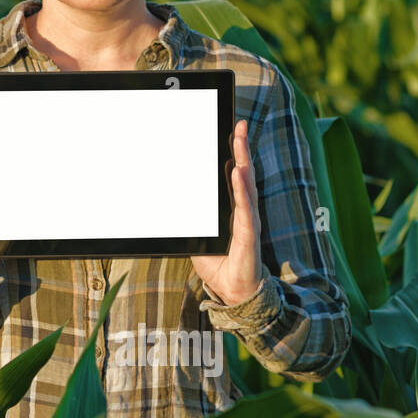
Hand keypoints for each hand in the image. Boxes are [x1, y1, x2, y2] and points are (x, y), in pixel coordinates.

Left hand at [191, 119, 267, 306]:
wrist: (234, 292)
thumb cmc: (219, 264)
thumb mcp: (197, 236)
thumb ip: (189, 219)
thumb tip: (168, 203)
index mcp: (233, 210)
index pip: (234, 176)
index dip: (235, 154)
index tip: (232, 131)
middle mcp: (244, 211)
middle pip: (244, 174)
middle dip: (242, 148)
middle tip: (240, 125)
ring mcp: (248, 222)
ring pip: (246, 187)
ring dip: (244, 162)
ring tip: (240, 141)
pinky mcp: (249, 237)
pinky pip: (246, 211)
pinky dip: (242, 191)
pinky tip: (239, 175)